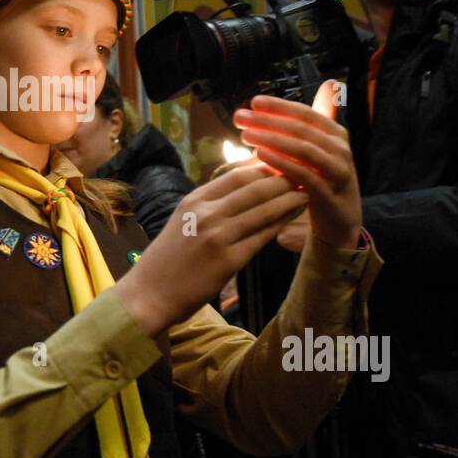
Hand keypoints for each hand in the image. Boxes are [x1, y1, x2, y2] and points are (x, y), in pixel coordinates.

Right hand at [118, 161, 308, 335]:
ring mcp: (217, 237)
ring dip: (288, 200)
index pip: (236, 175)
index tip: (282, 163)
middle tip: (304, 173)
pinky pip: (262, 237)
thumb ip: (209, 204)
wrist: (150, 294)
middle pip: (254, 188)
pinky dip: (281, 224)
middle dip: (282, 179)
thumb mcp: (183, 220)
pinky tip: (294, 219)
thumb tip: (239, 185)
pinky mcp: (228, 261)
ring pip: (262, 210)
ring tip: (307, 193)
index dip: (263, 166)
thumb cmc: (168, 258)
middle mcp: (206, 214)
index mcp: (194, 201)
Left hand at [233, 80, 362, 249]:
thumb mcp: (315, 151)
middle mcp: (340, 148)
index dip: (279, 106)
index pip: (305, 113)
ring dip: (272, 139)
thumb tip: (304, 91)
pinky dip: (281, 162)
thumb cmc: (320, 180)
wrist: (338, 221)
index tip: (253, 101)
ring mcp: (337, 169)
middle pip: (301, 128)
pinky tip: (260, 154)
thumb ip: (304, 126)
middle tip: (240, 117)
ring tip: (246, 135)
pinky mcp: (329, 191)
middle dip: (268, 120)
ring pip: (303, 148)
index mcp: (335, 133)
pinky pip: (303, 173)